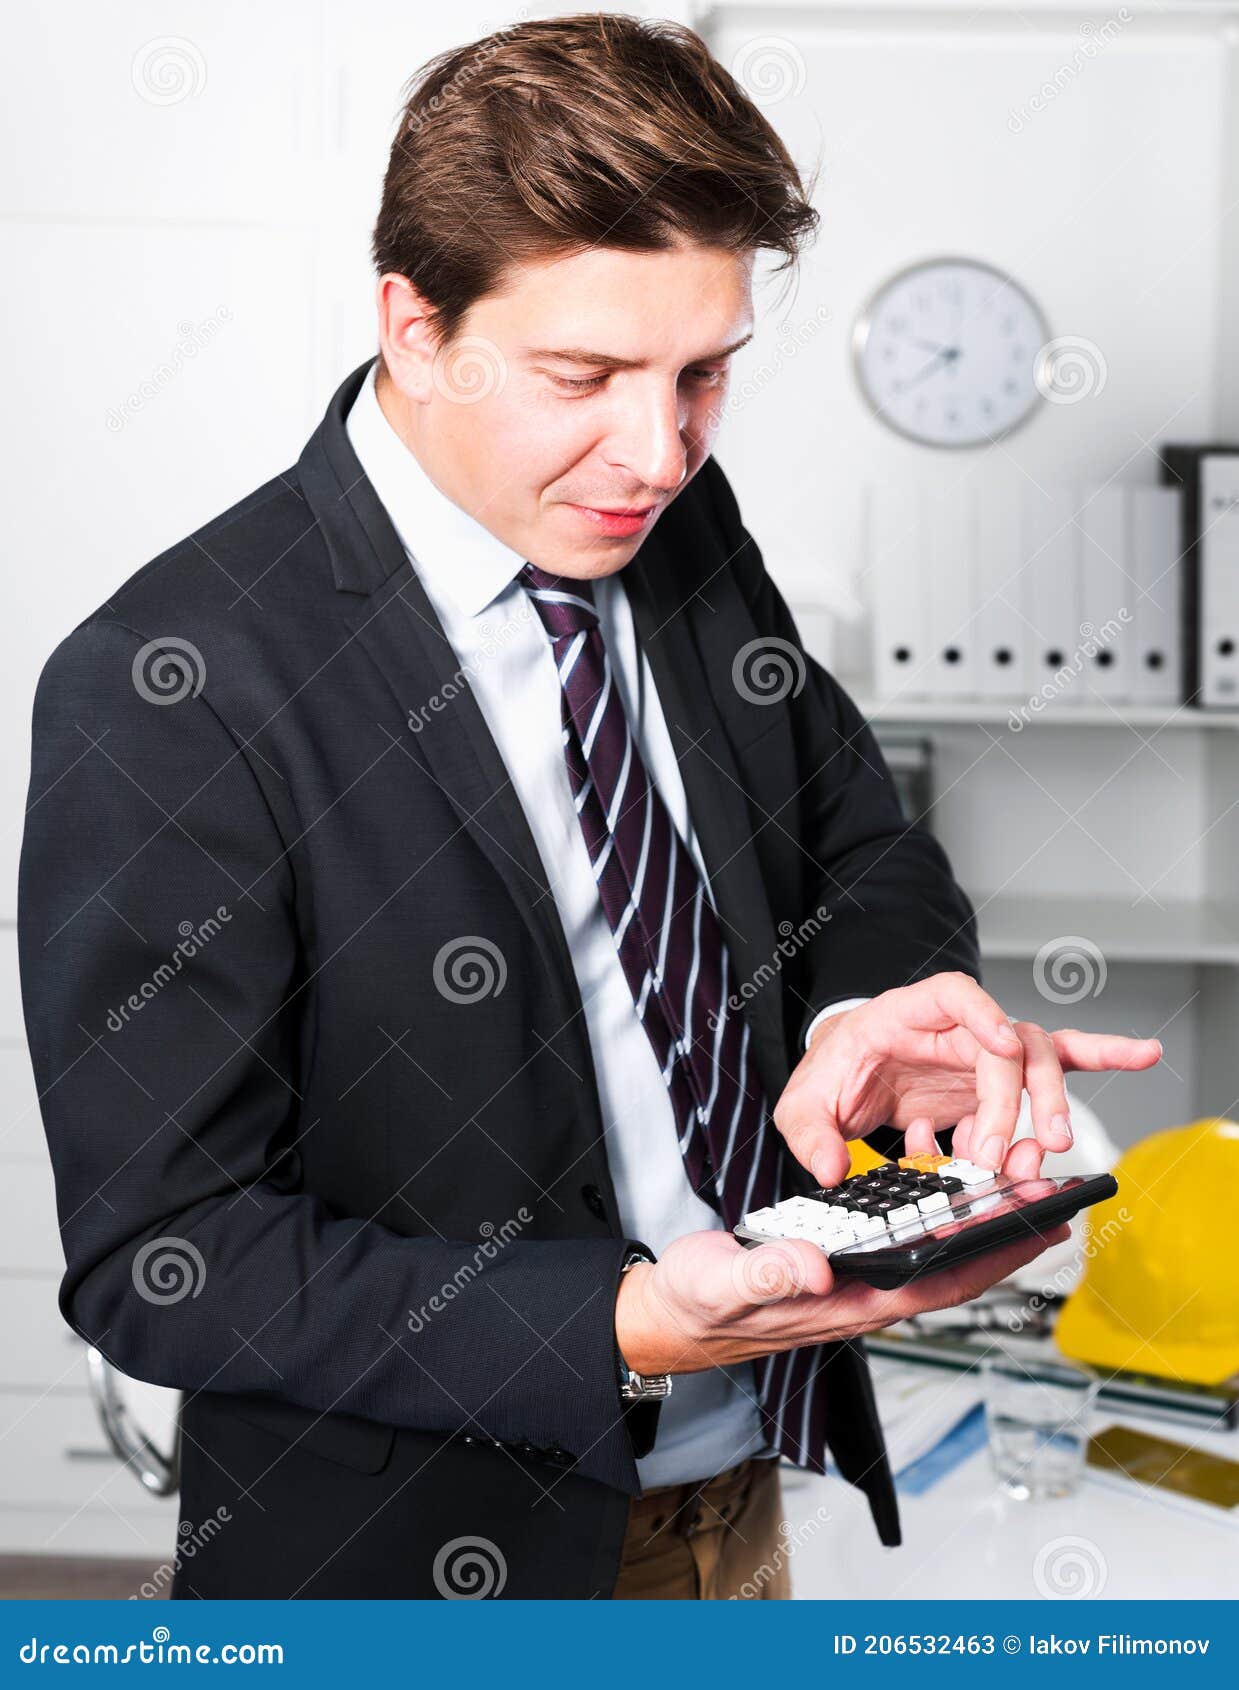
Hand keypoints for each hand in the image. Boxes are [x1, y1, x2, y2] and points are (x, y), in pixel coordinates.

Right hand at [614, 1221, 1070, 1376]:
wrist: (673, 1311)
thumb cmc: (700, 1302)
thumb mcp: (727, 1281)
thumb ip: (771, 1272)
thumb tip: (819, 1265)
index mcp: (847, 1304)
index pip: (938, 1284)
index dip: (992, 1258)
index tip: (1038, 1229)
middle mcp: (862, 1295)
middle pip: (950, 1268)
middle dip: (1003, 1235)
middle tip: (1048, 1194)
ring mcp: (853, 1281)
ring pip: (932, 1254)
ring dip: (975, 1222)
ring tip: (1013, 1183)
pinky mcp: (839, 1263)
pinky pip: (900, 1241)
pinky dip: (932, 1214)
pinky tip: (942, 1185)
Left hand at [775, 971, 1161, 1187]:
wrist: (842, 1077)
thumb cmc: (830, 1077)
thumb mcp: (802, 1103)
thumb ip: (808, 1133)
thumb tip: (829, 1169)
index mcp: (902, 1016)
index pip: (952, 995)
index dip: (981, 1013)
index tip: (998, 1044)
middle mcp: (953, 1028)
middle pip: (1006, 1045)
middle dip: (1014, 1100)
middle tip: (1001, 1154)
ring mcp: (981, 1052)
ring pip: (1036, 1063)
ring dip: (1047, 1107)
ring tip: (1045, 1151)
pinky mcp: (998, 1082)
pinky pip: (1058, 1064)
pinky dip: (1102, 1057)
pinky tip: (1143, 1053)